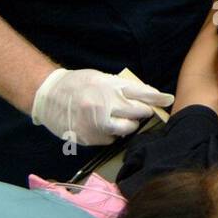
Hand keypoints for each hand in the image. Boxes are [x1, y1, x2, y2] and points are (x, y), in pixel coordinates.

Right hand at [31, 68, 171, 144]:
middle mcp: (103, 105)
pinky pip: (110, 139)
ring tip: (123, 119)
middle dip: (143, 112)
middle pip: (137, 113)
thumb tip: (147, 96)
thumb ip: (122, 87)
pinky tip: (105, 126)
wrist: (48, 96)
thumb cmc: (77, 84)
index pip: (140, 93)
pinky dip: (112, 134)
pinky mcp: (89, 138)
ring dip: (130, 126)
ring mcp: (96, 123)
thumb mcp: (100, 78)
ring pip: (127, 130)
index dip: (157, 97)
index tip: (168, 100)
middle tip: (142, 111)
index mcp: (107, 86)